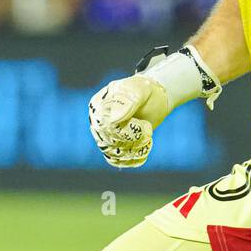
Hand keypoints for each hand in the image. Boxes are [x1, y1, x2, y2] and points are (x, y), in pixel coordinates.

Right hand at [88, 45, 221, 167]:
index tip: (144, 124)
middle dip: (135, 139)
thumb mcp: (140, 89)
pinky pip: (117, 161)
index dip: (127, 130)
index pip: (107, 127)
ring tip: (148, 138)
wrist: (153, 98)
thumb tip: (113, 120)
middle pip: (110, 142)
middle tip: (148, 129)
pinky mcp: (112, 148)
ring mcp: (104, 136)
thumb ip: (128, 101)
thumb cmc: (145, 90)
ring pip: (113, 154)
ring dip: (136, 149)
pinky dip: (133, 158)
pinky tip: (144, 147)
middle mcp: (97, 122)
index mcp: (98, 106)